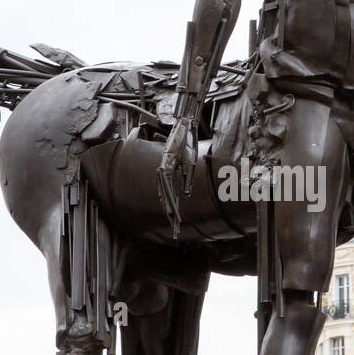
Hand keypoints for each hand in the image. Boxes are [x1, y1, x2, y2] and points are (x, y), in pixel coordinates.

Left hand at [157, 116, 196, 233]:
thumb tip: (186, 194)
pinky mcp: (166, 162)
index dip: (174, 209)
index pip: (172, 195)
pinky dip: (166, 191)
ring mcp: (164, 167)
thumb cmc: (187, 144)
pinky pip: (166, 180)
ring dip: (168, 205)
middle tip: (174, 227)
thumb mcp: (190, 165)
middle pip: (167, 196)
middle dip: (171, 213)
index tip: (176, 222)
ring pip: (165, 190)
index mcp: (172, 174)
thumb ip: (187, 180)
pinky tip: (167, 201)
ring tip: (171, 218)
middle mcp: (165, 172)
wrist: (185, 127)